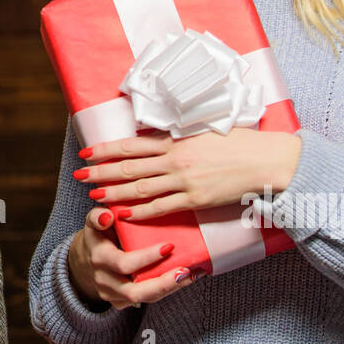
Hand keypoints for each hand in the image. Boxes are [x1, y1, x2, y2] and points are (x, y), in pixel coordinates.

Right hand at [68, 207, 200, 309]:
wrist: (85, 260)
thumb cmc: (98, 236)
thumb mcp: (93, 222)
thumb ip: (98, 216)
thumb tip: (107, 215)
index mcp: (99, 258)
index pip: (124, 263)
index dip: (146, 258)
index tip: (169, 246)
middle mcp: (104, 280)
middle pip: (134, 291)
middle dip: (162, 283)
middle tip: (185, 270)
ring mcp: (112, 294)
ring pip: (144, 298)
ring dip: (169, 288)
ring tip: (191, 275)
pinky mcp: (120, 302)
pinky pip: (146, 299)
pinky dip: (166, 290)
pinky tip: (184, 279)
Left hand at [73, 128, 301, 221]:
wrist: (265, 160)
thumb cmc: (239, 142)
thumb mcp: (204, 130)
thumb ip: (179, 136)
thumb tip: (158, 136)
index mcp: (176, 139)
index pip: (132, 144)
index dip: (106, 149)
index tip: (86, 152)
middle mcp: (175, 159)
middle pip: (129, 166)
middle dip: (100, 172)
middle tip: (78, 176)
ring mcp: (184, 180)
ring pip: (140, 188)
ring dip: (114, 193)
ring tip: (93, 197)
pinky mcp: (196, 199)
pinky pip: (162, 207)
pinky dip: (141, 211)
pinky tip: (124, 214)